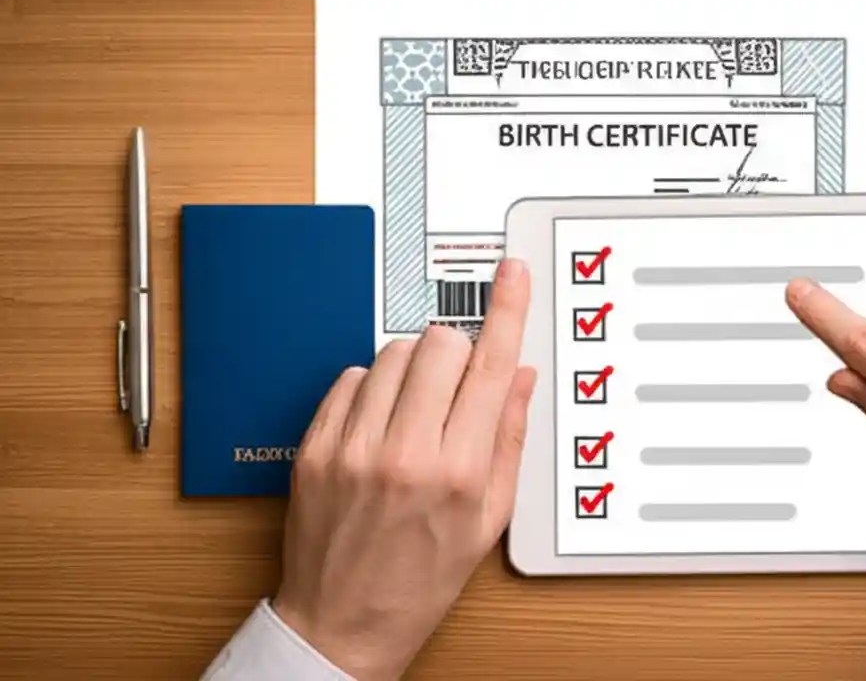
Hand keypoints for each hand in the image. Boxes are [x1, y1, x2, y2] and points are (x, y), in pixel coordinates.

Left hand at [272, 259, 535, 680]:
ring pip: (392, 353)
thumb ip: (506, 440)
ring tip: (414, 416)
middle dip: (456, 352)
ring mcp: (352, 447)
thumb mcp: (487, 520)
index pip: (490, 365)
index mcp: (459, 471)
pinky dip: (370, 388)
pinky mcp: (314, 447)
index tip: (513, 273)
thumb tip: (518, 377)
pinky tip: (378, 426)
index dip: (507, 309)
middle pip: (439, 343)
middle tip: (456, 386)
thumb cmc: (420, 581)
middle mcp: (405, 452)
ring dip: (413, 369)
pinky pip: (348, 378)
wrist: (344, 624)